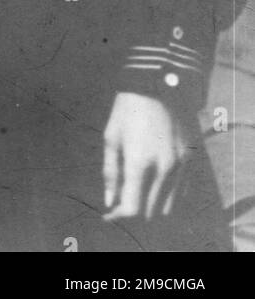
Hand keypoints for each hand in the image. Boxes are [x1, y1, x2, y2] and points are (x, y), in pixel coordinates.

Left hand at [103, 92, 192, 219]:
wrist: (157, 82)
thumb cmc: (127, 109)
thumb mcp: (111, 137)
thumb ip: (111, 173)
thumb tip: (110, 201)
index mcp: (139, 163)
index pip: (132, 209)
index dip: (119, 216)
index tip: (109, 214)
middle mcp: (163, 169)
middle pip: (150, 212)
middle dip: (133, 211)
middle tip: (120, 201)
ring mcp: (180, 164)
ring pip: (167, 206)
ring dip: (151, 205)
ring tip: (138, 192)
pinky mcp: (190, 158)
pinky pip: (181, 191)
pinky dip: (167, 195)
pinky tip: (154, 183)